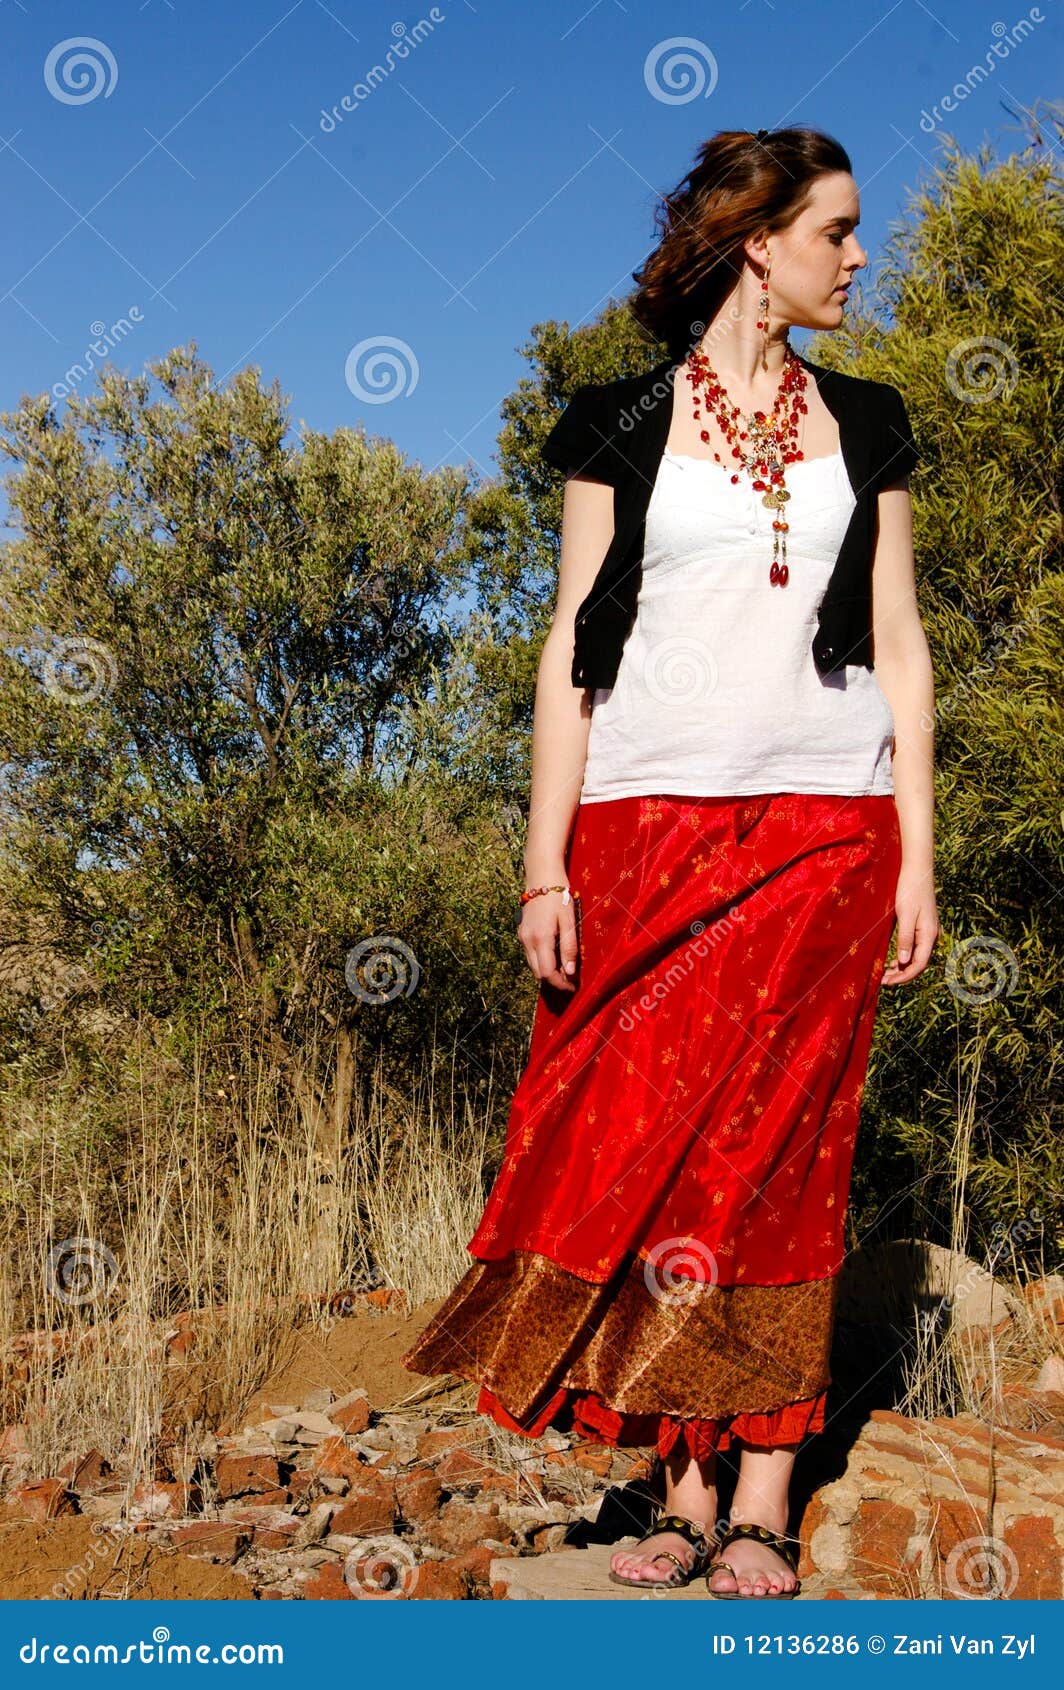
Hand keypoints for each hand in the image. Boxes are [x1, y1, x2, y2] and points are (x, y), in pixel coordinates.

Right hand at [518, 885, 579, 991]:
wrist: (541, 875)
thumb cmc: (559, 895)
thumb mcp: (569, 920)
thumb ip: (569, 947)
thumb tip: (569, 972)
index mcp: (540, 938)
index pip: (546, 973)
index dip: (560, 984)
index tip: (573, 986)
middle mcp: (527, 940)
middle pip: (537, 972)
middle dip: (553, 980)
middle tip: (571, 980)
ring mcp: (522, 936)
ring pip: (532, 964)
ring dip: (547, 971)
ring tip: (564, 968)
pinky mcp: (521, 932)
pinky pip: (530, 954)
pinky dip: (541, 960)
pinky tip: (554, 955)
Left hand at [882, 862, 938, 986]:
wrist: (917, 870)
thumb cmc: (910, 890)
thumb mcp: (906, 915)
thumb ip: (905, 938)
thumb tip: (903, 961)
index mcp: (928, 935)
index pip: (919, 965)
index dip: (904, 977)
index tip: (887, 982)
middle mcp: (931, 936)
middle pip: (918, 963)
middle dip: (901, 974)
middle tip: (882, 981)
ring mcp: (927, 931)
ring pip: (916, 956)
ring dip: (901, 967)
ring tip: (885, 974)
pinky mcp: (921, 926)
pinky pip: (915, 947)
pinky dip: (904, 956)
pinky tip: (893, 960)